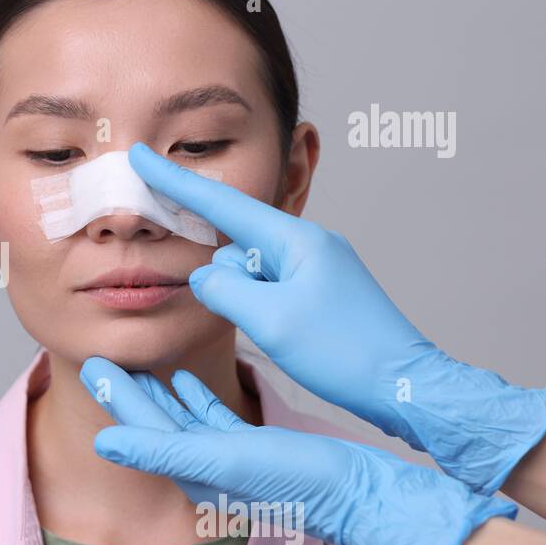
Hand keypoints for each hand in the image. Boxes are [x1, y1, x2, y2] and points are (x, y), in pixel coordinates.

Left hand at [79, 355, 517, 544]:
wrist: (358, 493)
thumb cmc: (293, 480)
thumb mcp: (220, 461)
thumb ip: (160, 449)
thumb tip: (101, 442)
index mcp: (190, 472)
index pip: (141, 428)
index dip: (115, 396)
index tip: (90, 363)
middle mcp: (203, 468)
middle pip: (154, 422)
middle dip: (127, 392)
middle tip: (99, 358)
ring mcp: (228, 458)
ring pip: (180, 418)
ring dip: (157, 392)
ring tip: (134, 364)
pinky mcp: (253, 447)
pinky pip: (213, 418)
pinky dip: (196, 397)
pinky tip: (186, 377)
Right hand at [126, 140, 545, 496]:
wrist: (406, 387)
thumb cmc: (347, 354)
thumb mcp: (270, 321)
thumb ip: (223, 290)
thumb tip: (205, 276)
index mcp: (297, 241)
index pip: (222, 204)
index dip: (175, 183)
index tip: (140, 157)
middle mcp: (308, 245)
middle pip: (235, 241)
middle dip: (219, 267)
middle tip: (231, 293)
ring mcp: (316, 269)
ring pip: (251, 270)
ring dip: (243, 297)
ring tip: (277, 333)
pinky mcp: (319, 293)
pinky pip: (269, 286)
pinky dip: (257, 303)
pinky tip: (272, 329)